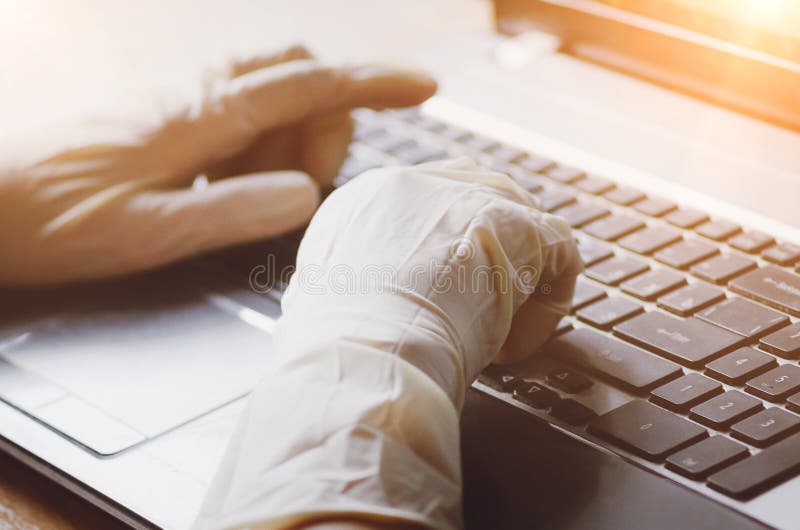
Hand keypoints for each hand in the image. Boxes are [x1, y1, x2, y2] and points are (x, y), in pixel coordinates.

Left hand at [0, 45, 435, 284]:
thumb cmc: (47, 220)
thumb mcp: (147, 235)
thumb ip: (232, 212)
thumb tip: (307, 195)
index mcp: (198, 117)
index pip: (307, 86)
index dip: (371, 84)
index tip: (423, 87)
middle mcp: (194, 92)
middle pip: (296, 68)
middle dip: (324, 117)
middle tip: (297, 183)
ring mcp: (178, 97)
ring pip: (269, 87)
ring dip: (287, 135)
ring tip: (244, 193)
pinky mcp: (164, 111)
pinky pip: (236, 108)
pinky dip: (256, 141)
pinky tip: (221, 183)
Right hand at [197, 159, 580, 529]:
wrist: (365, 345)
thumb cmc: (337, 338)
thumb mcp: (322, 294)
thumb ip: (351, 275)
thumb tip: (359, 293)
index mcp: (373, 196)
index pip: (430, 199)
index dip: (447, 247)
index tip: (445, 291)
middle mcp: (425, 183)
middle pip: (483, 198)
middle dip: (491, 254)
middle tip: (479, 309)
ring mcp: (476, 197)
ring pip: (525, 224)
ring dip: (518, 282)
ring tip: (495, 334)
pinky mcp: (521, 227)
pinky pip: (560, 257)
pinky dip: (546, 306)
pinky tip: (512, 344)